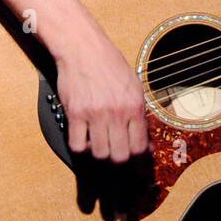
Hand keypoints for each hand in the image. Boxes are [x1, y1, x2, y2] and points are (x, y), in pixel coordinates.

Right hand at [53, 21, 151, 162]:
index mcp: (134, 105)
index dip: (140, 163)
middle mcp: (116, 112)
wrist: (83, 48)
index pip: (140, 146)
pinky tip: (85, 139)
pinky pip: (77, 144)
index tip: (139, 172)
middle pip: (120, 155)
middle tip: (117, 158)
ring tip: (100, 145)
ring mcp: (95, 114)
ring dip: (100, 154)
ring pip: (99, 153)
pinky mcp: (75, 113)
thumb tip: (145, 141)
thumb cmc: (110, 64)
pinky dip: (81, 147)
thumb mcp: (134, 85)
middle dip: (120, 162)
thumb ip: (139, 114)